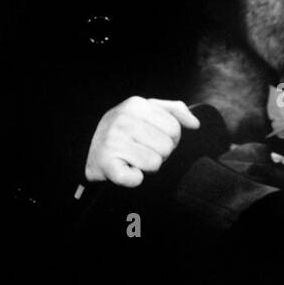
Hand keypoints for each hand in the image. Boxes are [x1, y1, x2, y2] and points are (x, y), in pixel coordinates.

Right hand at [83, 96, 199, 187]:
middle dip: (159, 153)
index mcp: (135, 104)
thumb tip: (195, 124)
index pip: (175, 129)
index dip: (169, 139)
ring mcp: (112, 141)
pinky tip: (127, 170)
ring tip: (133, 159)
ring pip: (155, 163)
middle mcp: (122, 120)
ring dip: (147, 166)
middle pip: (167, 147)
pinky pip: (135, 178)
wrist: (88, 152)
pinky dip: (134, 179)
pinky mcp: (105, 163)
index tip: (153, 140)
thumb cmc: (125, 132)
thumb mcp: (147, 113)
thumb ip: (174, 112)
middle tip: (142, 151)